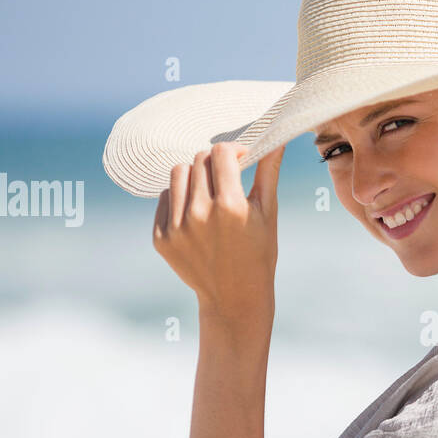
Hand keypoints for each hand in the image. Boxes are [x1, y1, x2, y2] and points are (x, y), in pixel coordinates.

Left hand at [153, 141, 283, 320]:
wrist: (234, 298)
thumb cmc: (258, 254)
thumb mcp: (267, 214)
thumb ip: (269, 173)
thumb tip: (276, 139)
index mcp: (230, 206)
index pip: (221, 152)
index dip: (233, 150)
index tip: (241, 159)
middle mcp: (199, 214)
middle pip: (199, 160)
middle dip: (215, 163)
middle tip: (227, 179)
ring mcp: (177, 227)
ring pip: (177, 174)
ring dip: (194, 176)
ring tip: (209, 193)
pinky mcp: (161, 238)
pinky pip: (164, 198)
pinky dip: (179, 199)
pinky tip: (196, 216)